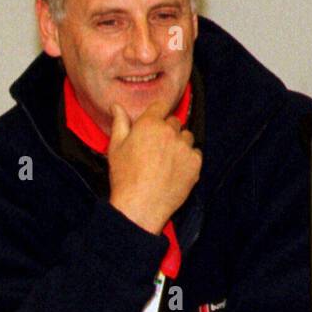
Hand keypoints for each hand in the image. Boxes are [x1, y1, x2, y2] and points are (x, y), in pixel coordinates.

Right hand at [107, 99, 201, 233]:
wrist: (141, 205)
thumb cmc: (125, 177)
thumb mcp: (116, 147)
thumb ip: (120, 123)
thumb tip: (117, 106)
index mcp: (150, 124)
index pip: (160, 106)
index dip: (157, 113)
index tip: (155, 123)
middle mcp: (170, 132)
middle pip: (174, 122)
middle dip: (167, 131)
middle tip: (156, 149)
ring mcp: (185, 147)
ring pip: (187, 137)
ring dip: (179, 144)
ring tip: (166, 160)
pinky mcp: (196, 162)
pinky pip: (195, 153)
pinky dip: (188, 159)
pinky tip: (175, 170)